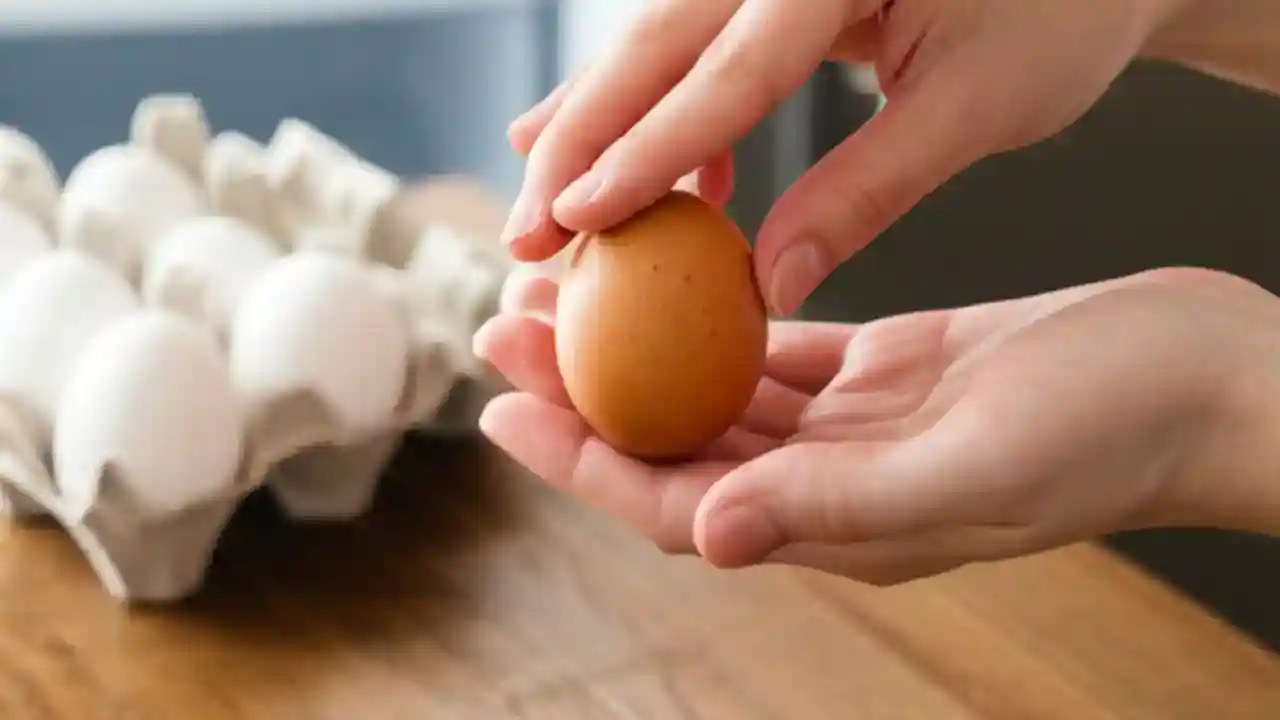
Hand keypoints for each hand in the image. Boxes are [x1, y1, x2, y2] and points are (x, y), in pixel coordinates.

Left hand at [476, 267, 1279, 584]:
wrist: (1203, 381)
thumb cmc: (1113, 428)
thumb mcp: (973, 466)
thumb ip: (838, 507)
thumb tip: (713, 532)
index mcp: (841, 526)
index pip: (676, 503)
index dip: (581, 461)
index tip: (503, 408)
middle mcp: (834, 486)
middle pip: (675, 444)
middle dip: (583, 394)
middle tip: (505, 329)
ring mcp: (860, 429)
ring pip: (715, 393)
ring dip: (637, 351)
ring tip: (566, 296)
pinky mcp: (890, 372)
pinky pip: (778, 348)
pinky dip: (719, 318)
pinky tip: (674, 282)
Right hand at [503, 0, 1192, 314]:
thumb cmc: (1058, 17)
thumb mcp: (974, 108)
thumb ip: (866, 192)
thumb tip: (770, 285)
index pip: (725, 73)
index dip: (643, 153)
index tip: (572, 220)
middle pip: (655, 47)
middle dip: (578, 144)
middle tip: (523, 233)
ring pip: (654, 44)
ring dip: (595, 130)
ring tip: (546, 209)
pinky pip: (690, 46)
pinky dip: (658, 114)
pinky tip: (635, 172)